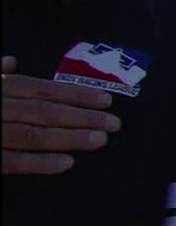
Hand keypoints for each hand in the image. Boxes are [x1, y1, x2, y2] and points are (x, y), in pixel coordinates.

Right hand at [2, 56, 119, 174]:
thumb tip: (11, 62)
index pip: (42, 89)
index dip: (75, 94)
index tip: (105, 100)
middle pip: (44, 111)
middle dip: (82, 116)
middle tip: (113, 123)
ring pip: (33, 135)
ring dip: (69, 137)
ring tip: (99, 140)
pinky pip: (12, 162)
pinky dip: (39, 162)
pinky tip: (67, 163)